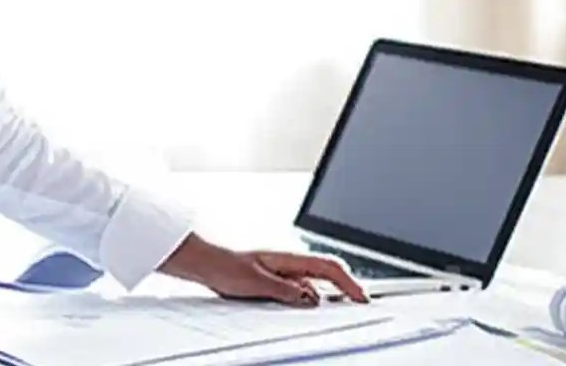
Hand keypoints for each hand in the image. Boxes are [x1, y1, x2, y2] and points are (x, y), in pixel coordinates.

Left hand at [159, 234, 368, 305]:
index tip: (361, 298)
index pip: (329, 267)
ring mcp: (281, 270)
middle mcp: (287, 262)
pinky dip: (310, 297)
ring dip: (328, 293)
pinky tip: (308, 307)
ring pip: (313, 281)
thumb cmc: (224, 265)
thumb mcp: (256, 282)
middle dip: (345, 287)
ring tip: (339, 308)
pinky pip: (298, 287)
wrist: (203, 262)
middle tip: (358, 304)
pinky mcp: (273, 278)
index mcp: (288, 258)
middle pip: (326, 272)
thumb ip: (285, 291)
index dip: (349, 282)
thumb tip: (311, 299)